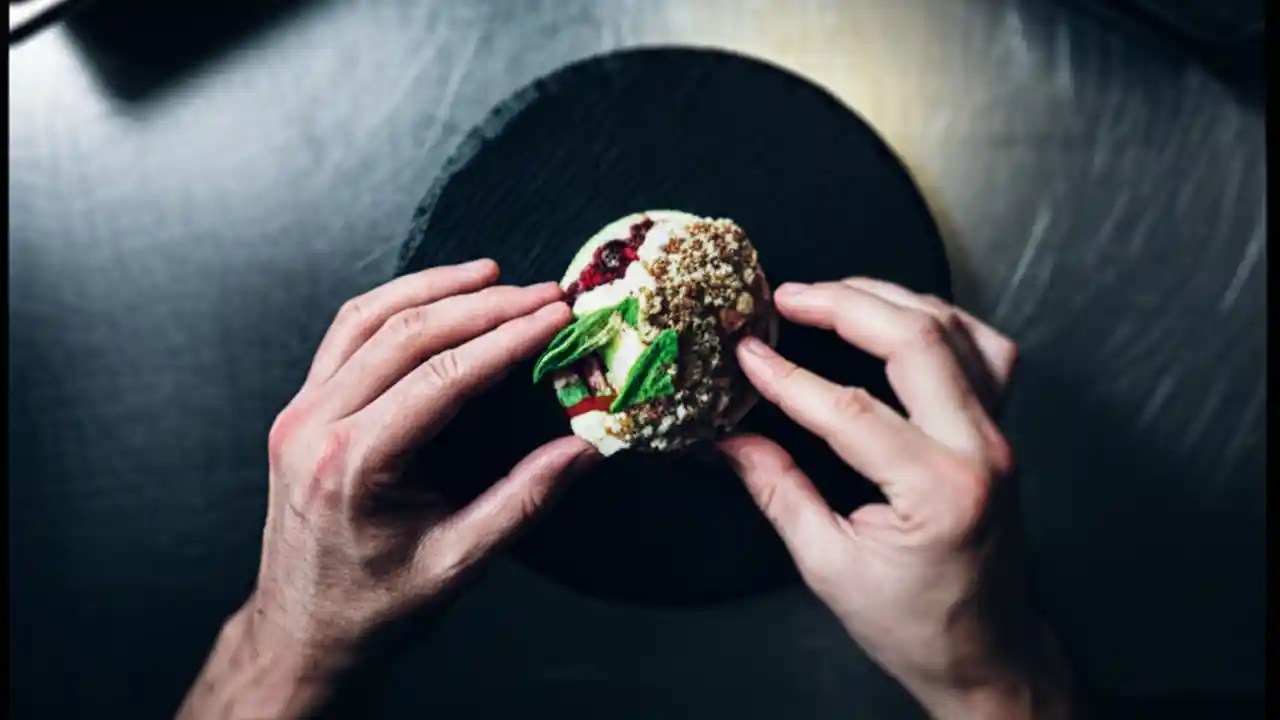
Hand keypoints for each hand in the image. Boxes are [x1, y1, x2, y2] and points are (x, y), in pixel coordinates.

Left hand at [178, 260, 595, 718]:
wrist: (300, 633)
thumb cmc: (376, 608)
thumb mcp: (457, 565)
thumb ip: (523, 500)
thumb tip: (586, 448)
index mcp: (353, 464)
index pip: (443, 375)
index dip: (506, 338)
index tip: (555, 314)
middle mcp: (316, 426)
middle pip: (406, 334)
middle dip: (482, 305)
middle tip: (541, 292)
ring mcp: (299, 413)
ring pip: (367, 319)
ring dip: (433, 288)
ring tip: (492, 274)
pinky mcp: (298, 410)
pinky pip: (344, 336)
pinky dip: (393, 306)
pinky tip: (433, 296)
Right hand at [719, 278, 1076, 719]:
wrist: (988, 653)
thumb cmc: (914, 624)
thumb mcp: (829, 566)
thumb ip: (779, 491)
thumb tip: (729, 438)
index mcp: (937, 490)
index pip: (850, 409)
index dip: (788, 377)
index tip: (745, 353)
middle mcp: (980, 450)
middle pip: (917, 340)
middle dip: (844, 304)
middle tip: (786, 296)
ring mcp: (999, 435)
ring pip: (957, 330)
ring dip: (891, 299)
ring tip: (831, 293)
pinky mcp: (1001, 431)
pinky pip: (984, 349)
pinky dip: (938, 319)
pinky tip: (897, 315)